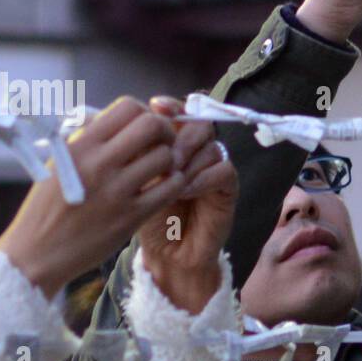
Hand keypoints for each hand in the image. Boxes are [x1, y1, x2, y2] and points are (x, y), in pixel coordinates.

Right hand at [0, 98, 184, 297]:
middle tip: (163, 144)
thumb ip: (91, 138)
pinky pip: (170, 188)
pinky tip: (165, 186)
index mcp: (80, 145)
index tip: (145, 128)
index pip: (128, 106)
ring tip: (163, 169)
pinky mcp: (130, 217)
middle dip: (166, 131)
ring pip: (166, 156)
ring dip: (171, 160)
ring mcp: (116, 191)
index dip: (145, 112)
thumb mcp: (61, 161)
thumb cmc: (49, 205)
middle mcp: (99, 163)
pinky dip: (175, 183)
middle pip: (153, 125)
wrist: (37, 252)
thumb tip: (124, 119)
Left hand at [135, 98, 237, 313]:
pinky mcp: (228, 189)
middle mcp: (197, 152)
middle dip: (182, 134)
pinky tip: (183, 191)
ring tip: (170, 178)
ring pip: (212, 147)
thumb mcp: (134, 180)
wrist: (167, 254)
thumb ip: (138, 151)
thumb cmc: (145, 217)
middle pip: (201, 124)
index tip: (155, 106)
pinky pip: (224, 170)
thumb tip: (132, 120)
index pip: (179, 112)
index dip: (171, 106)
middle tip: (165, 155)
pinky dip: (203, 178)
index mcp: (174, 143)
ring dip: (190, 160)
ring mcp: (214, 169)